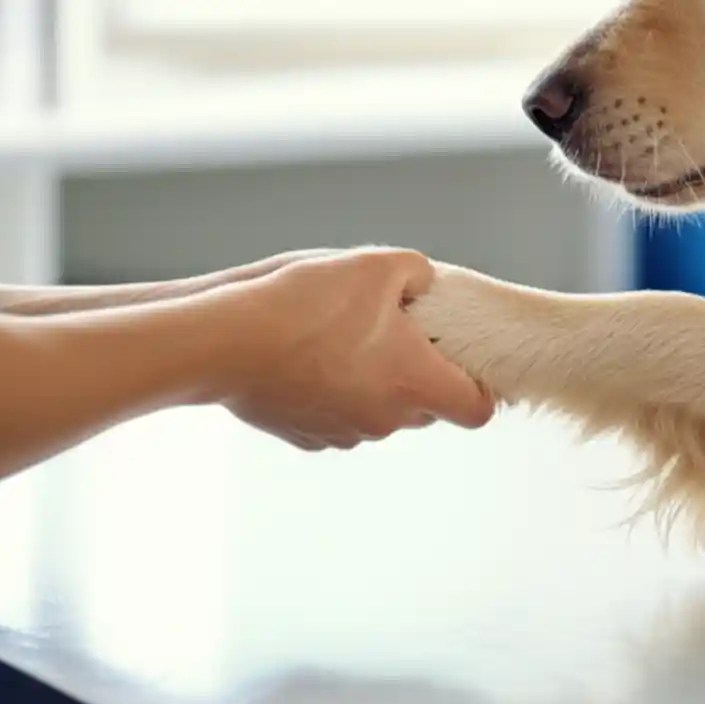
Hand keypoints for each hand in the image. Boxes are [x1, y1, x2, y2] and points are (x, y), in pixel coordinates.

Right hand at [215, 248, 493, 449]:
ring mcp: (346, 434)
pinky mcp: (308, 437)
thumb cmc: (306, 303)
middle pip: (426, 409)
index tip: (461, 361)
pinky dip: (331, 393)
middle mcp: (387, 419)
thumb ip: (417, 273)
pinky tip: (306, 358)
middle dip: (418, 376)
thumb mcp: (376, 265)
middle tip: (393, 333)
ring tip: (340, 338)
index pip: (478, 410)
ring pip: (379, 412)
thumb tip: (425, 284)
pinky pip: (337, 417)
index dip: (479, 387)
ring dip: (372, 383)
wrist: (225, 342)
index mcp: (416, 383)